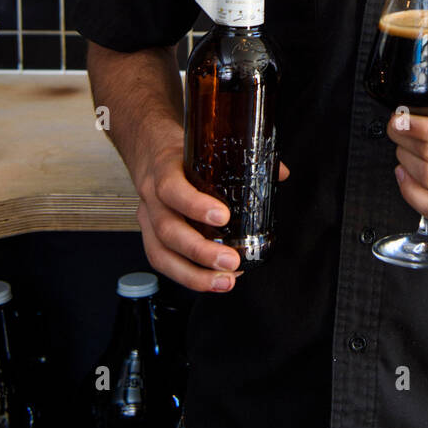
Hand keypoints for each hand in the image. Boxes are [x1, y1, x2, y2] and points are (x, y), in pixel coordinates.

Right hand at [135, 126, 289, 292]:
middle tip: (230, 261)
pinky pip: (162, 261)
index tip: (223, 217)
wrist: (148, 150)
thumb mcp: (202, 146)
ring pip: (161, 253)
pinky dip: (187, 276)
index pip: (172, 188)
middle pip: (167, 229)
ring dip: (193, 274)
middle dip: (200, 251)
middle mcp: (151, 196)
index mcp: (164, 168)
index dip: (194, 205)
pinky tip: (212, 281)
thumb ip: (241, 157)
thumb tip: (280, 172)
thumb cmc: (178, 151)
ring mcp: (147, 218)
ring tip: (224, 281)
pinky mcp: (150, 235)